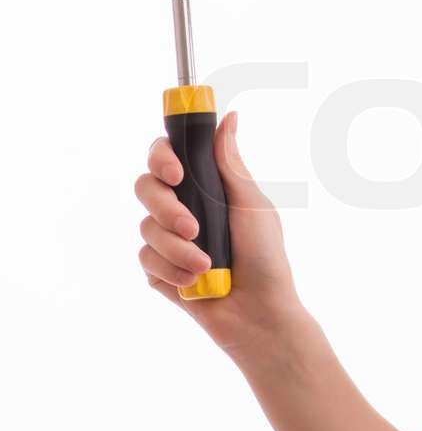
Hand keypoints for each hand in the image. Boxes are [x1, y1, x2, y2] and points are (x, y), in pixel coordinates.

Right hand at [135, 111, 308, 366]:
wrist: (260, 313)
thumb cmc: (266, 257)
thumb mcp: (251, 205)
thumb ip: (229, 164)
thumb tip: (228, 118)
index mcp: (206, 189)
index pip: (168, 157)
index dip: (162, 157)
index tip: (177, 172)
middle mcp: (182, 209)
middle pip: (146, 187)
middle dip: (167, 208)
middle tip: (193, 227)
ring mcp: (167, 240)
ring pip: (146, 227)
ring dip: (178, 248)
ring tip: (207, 265)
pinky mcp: (157, 270)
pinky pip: (146, 259)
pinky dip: (172, 270)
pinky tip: (195, 281)